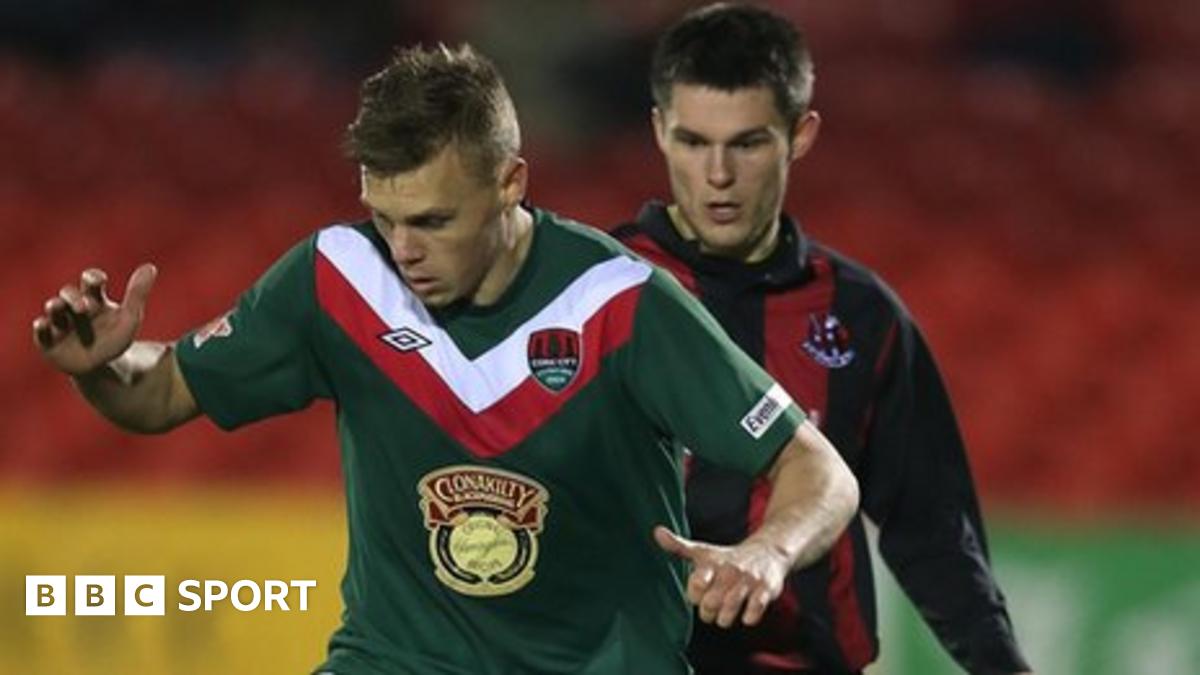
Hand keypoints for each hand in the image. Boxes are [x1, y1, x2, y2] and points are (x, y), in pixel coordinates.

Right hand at [32, 264, 157, 375]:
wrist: (102, 368)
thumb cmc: (114, 339)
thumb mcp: (130, 318)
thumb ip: (138, 294)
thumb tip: (150, 267)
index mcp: (94, 299)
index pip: (90, 281)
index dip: (92, 277)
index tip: (98, 280)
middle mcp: (74, 308)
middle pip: (69, 293)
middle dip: (73, 297)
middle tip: (83, 307)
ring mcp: (59, 323)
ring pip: (53, 308)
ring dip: (54, 306)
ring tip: (58, 308)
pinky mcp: (48, 340)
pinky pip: (40, 331)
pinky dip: (41, 327)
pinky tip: (43, 325)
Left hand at [653, 525, 789, 627]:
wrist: (767, 552)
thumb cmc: (728, 558)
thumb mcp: (703, 551)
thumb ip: (678, 546)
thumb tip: (656, 532)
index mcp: (712, 562)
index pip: (696, 584)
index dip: (694, 595)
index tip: (699, 593)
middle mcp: (730, 571)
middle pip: (710, 603)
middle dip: (708, 612)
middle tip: (712, 607)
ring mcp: (748, 581)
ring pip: (729, 611)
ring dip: (724, 619)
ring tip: (725, 613)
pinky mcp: (766, 590)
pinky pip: (754, 613)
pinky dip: (748, 617)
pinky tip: (747, 611)